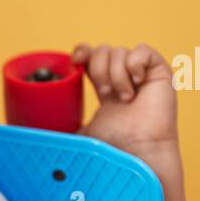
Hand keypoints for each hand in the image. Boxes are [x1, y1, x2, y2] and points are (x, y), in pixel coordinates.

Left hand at [72, 42, 178, 156]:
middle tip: (104, 93)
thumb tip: (40, 133)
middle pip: (102, 50)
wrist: (138, 150)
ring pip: (119, 51)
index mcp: (105, 86)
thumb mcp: (81, 132)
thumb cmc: (114, 146)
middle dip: (99, 69)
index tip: (76, 61)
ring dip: (116, 75)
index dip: (83, 52)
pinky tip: (138, 83)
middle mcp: (123, 77)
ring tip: (125, 97)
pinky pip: (142, 50)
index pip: (91, 56)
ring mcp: (141, 73)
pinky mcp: (159, 70)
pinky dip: (135, 64)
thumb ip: (66, 125)